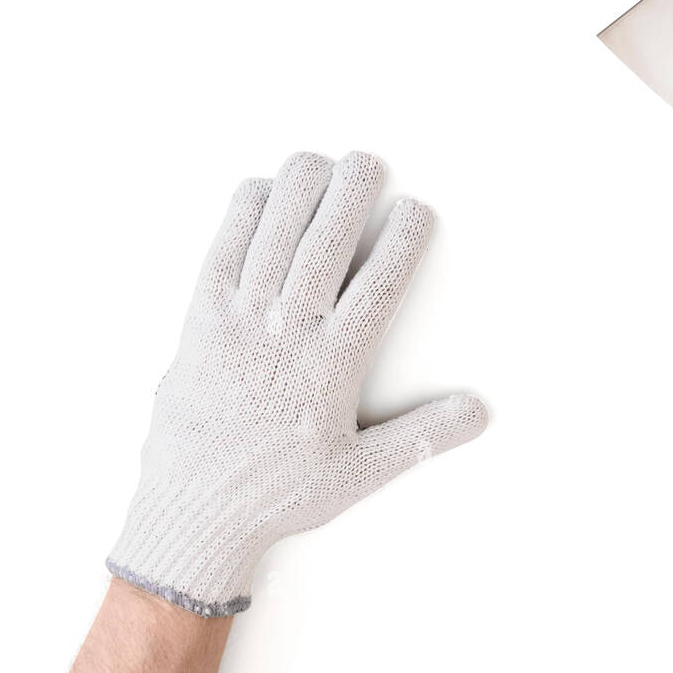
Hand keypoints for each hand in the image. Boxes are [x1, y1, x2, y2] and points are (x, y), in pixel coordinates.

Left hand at [107, 151, 486, 615]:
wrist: (195, 512)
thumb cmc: (279, 494)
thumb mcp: (360, 472)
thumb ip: (421, 437)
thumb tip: (478, 413)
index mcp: (332, 366)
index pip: (377, 287)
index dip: (400, 241)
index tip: (416, 209)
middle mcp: (287, 333)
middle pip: (324, 244)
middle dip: (350, 194)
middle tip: (368, 160)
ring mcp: (239, 322)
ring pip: (273, 237)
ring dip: (298, 191)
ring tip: (320, 161)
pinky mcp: (199, 321)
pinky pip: (221, 252)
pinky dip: (240, 215)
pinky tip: (259, 189)